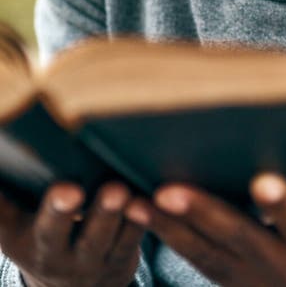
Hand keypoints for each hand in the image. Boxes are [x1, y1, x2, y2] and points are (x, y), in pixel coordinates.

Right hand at [0, 181, 144, 286]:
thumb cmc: (45, 235)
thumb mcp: (17, 225)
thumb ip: (6, 199)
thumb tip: (0, 151)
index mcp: (21, 238)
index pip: (10, 221)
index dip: (15, 206)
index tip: (33, 186)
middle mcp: (51, 253)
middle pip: (52, 232)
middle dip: (60, 211)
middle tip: (70, 190)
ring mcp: (87, 260)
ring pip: (98, 237)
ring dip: (108, 214)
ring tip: (117, 192)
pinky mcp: (119, 259)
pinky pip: (129, 241)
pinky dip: (139, 221)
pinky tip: (145, 201)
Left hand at [125, 173, 285, 286]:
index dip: (284, 206)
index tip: (263, 182)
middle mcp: (285, 267)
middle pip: (239, 239)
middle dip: (203, 214)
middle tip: (169, 190)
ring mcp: (255, 280)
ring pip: (206, 253)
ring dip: (169, 227)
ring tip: (135, 200)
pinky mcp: (233, 284)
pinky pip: (196, 261)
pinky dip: (167, 236)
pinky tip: (138, 211)